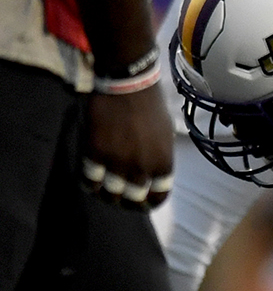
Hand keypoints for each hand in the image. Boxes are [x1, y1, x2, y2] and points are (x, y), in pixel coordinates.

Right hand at [82, 86, 174, 208]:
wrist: (129, 86)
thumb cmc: (151, 106)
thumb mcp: (166, 135)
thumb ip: (160, 156)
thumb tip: (154, 172)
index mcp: (164, 163)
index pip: (159, 195)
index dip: (150, 203)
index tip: (144, 204)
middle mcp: (143, 167)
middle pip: (133, 198)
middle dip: (127, 203)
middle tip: (120, 201)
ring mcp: (118, 162)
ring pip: (110, 192)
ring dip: (107, 196)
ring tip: (104, 194)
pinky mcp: (96, 153)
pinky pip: (90, 179)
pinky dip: (89, 184)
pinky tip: (89, 183)